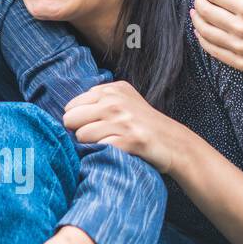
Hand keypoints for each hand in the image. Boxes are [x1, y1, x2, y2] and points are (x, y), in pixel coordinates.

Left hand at [64, 81, 186, 173]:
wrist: (176, 144)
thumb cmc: (143, 125)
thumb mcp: (123, 101)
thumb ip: (98, 100)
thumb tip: (66, 112)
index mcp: (112, 89)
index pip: (71, 106)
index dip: (78, 121)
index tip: (94, 127)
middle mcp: (116, 101)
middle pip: (70, 119)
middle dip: (78, 132)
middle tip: (99, 138)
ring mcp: (124, 119)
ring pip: (81, 135)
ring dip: (90, 146)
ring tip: (109, 145)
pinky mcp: (131, 139)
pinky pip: (98, 148)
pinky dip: (102, 154)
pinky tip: (116, 152)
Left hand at [191, 0, 242, 81]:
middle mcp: (241, 28)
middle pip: (206, 12)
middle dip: (198, 3)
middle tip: (198, 0)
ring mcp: (240, 47)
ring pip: (206, 32)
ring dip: (196, 21)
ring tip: (195, 14)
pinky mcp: (241, 63)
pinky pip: (213, 51)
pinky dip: (202, 41)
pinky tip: (199, 33)